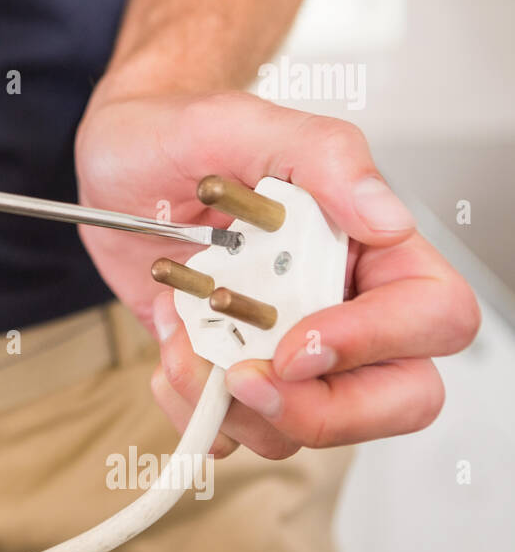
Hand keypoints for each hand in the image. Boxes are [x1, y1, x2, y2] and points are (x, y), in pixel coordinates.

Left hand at [74, 88, 480, 458]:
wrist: (117, 161)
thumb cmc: (182, 135)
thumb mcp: (243, 124)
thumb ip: (325, 157)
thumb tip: (387, 215)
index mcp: (368, 245)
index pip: (434, 316)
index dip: (376, 343)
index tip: (298, 341)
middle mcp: (339, 303)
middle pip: (397, 397)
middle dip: (322, 411)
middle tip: (245, 378)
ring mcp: (285, 343)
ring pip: (305, 425)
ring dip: (235, 405)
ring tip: (183, 339)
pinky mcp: (232, 366)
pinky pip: (236, 428)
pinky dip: (195, 409)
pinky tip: (170, 351)